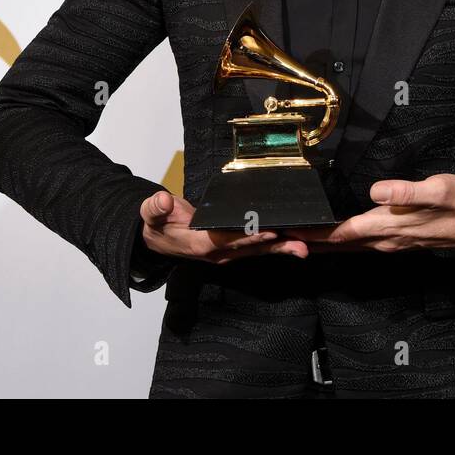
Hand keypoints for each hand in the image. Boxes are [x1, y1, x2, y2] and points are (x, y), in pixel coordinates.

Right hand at [139, 191, 310, 264]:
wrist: (157, 238)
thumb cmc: (158, 223)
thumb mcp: (151, 214)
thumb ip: (156, 208)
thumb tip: (162, 201)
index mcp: (199, 244)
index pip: (228, 240)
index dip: (249, 236)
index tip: (269, 231)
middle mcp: (216, 253)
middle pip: (249, 249)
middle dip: (275, 246)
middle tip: (300, 246)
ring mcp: (224, 254)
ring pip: (256, 251)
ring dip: (279, 249)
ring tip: (303, 247)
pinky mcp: (230, 250)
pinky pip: (254, 248)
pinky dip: (273, 245)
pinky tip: (290, 241)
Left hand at [279, 174, 454, 253]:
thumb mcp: (438, 189)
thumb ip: (406, 191)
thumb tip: (376, 192)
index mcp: (388, 225)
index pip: (342, 232)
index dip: (313, 232)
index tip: (288, 230)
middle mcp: (385, 238)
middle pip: (338, 243)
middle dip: (309, 242)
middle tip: (279, 238)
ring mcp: (391, 242)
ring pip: (347, 247)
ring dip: (322, 244)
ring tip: (296, 240)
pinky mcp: (397, 240)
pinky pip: (360, 245)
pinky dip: (340, 243)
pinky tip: (333, 239)